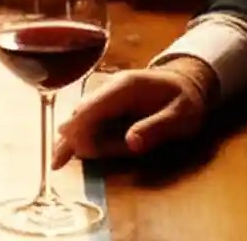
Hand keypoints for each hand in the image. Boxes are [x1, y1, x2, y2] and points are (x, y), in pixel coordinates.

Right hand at [51, 57, 215, 167]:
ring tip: (72, 159)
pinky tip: (73, 150)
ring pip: (80, 119)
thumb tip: (131, 143)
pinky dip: (81, 136)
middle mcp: (108, 88)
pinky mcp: (106, 106)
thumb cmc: (185, 100)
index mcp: (125, 87)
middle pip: (80, 114)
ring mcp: (105, 96)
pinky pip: (87, 121)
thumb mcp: (181, 116)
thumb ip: (156, 128)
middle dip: (72, 138)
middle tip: (60, 163)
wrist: (187, 83)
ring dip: (79, 140)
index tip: (68, 146)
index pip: (92, 106)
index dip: (78, 127)